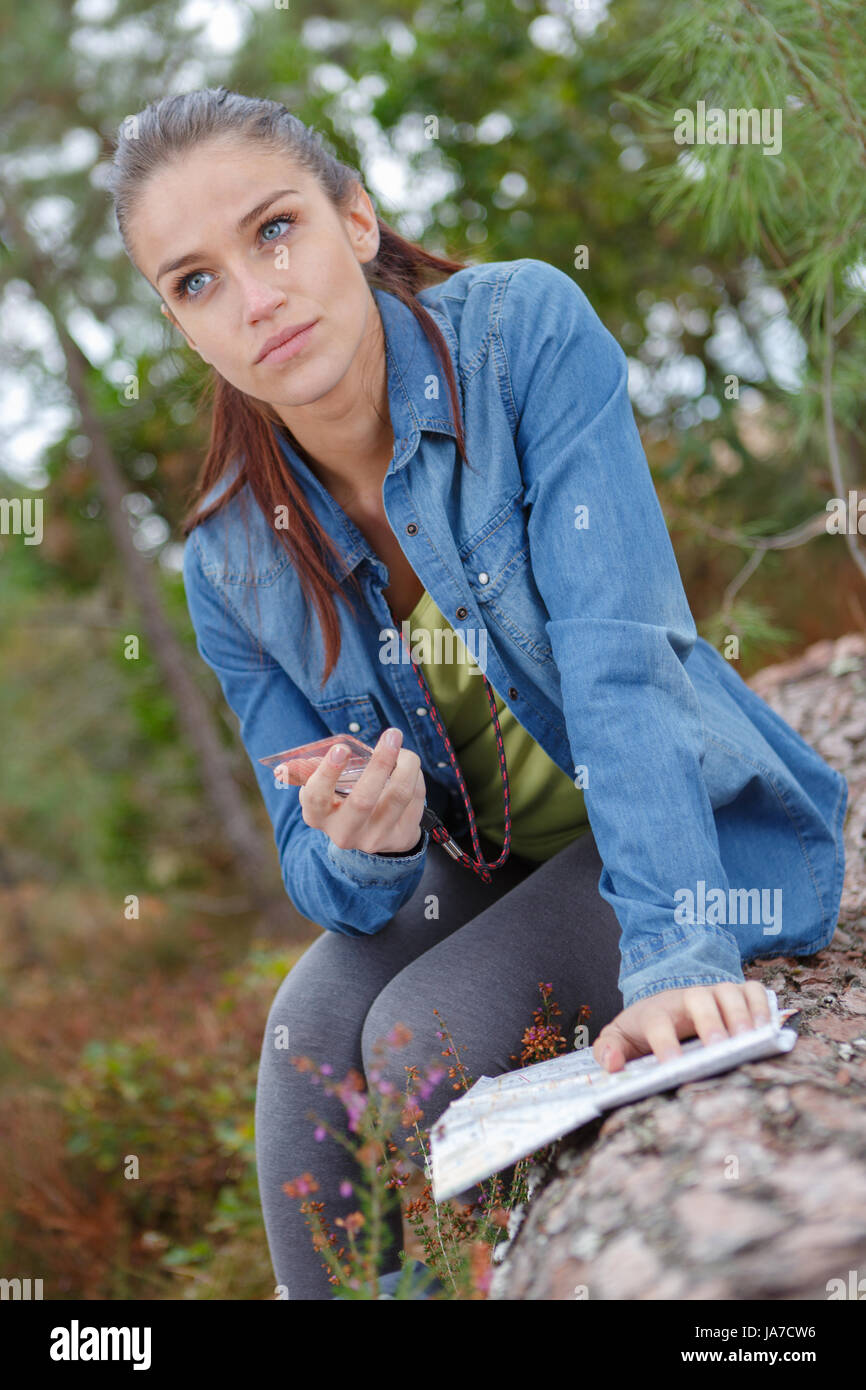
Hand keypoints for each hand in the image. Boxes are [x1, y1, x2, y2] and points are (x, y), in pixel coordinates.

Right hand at [292, 728, 426, 855]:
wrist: (371, 834)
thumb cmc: (342, 799)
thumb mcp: (323, 789)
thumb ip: (312, 770)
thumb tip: (292, 762)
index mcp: (319, 816)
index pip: (316, 798)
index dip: (328, 773)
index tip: (341, 748)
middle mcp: (345, 833)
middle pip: (363, 800)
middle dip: (380, 763)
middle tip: (392, 734)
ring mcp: (375, 839)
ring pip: (398, 796)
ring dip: (407, 765)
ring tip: (404, 749)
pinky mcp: (401, 838)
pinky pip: (415, 799)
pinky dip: (415, 777)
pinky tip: (409, 769)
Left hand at [592, 981, 772, 1072]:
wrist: (663, 1006)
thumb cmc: (643, 1029)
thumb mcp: (619, 1039)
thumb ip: (609, 1051)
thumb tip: (612, 1065)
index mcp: (656, 1011)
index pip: (658, 1022)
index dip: (664, 1042)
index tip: (672, 1065)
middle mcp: (686, 997)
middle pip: (698, 998)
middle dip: (709, 1022)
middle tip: (720, 1049)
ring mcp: (713, 993)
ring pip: (728, 991)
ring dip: (740, 1013)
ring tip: (750, 1040)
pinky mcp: (736, 994)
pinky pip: (753, 990)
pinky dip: (762, 1005)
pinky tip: (768, 1028)